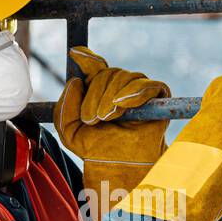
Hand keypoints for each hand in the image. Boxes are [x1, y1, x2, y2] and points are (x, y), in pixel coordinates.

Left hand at [54, 47, 170, 220]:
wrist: (120, 167)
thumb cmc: (97, 151)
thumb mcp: (70, 132)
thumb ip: (64, 109)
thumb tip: (75, 81)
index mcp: (99, 91)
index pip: (94, 67)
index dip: (86, 58)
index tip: (75, 53)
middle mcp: (119, 87)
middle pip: (106, 73)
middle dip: (95, 95)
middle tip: (92, 119)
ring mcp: (138, 90)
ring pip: (124, 77)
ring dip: (111, 98)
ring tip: (107, 119)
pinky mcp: (158, 97)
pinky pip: (146, 85)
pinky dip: (133, 93)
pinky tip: (122, 106)